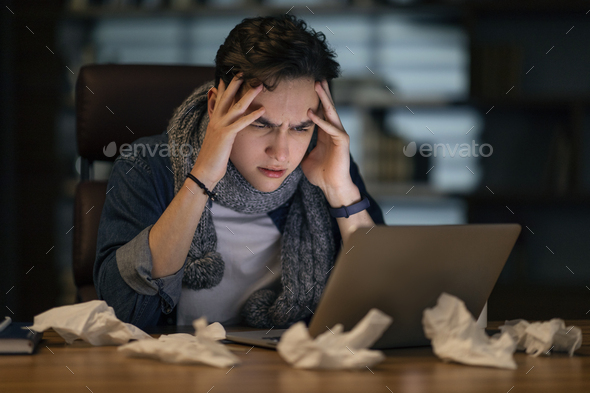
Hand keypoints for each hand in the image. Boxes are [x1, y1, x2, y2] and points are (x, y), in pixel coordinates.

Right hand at [192, 73, 264, 187]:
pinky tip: (262, 110)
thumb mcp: (217, 140)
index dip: (224, 86)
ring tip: (260, 85)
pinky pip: (241, 122)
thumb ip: (222, 130)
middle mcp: (215, 120)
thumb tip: (227, 127)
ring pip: (236, 106)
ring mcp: (220, 126)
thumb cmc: (213, 159)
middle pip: (226, 97)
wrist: (204, 171)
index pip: (219, 99)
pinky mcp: (226, 135)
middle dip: (236, 83)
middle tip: (245, 71)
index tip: (230, 74)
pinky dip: (253, 115)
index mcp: (213, 120)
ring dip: (249, 94)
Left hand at [300, 80, 353, 193]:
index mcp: (325, 133)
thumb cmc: (320, 174)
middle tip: (316, 76)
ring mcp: (339, 135)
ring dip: (324, 98)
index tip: (308, 86)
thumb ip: (300, 148)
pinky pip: (331, 128)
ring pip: (331, 113)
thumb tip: (286, 146)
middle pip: (327, 107)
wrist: (332, 187)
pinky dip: (321, 121)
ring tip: (318, 84)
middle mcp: (333, 131)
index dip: (315, 99)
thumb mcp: (306, 157)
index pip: (320, 112)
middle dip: (322, 92)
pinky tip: (312, 112)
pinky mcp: (342, 142)